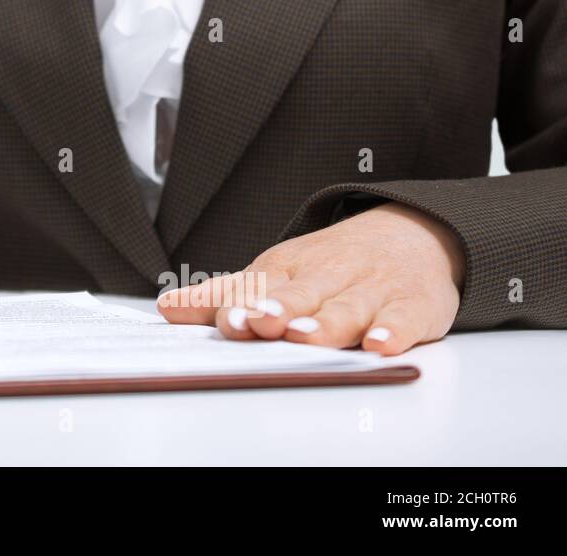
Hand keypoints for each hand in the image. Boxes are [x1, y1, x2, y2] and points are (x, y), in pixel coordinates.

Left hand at [156, 202, 465, 354]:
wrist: (411, 233)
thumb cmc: (330, 265)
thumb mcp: (275, 274)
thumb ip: (223, 296)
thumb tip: (166, 308)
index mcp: (287, 270)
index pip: (258, 287)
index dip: (240, 305)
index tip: (225, 321)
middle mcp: (326, 277)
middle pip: (300, 296)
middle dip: (278, 310)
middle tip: (259, 322)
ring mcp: (370, 290)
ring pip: (346, 308)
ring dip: (325, 323)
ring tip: (305, 337)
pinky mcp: (412, 305)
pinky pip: (404, 319)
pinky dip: (394, 331)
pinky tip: (381, 345)